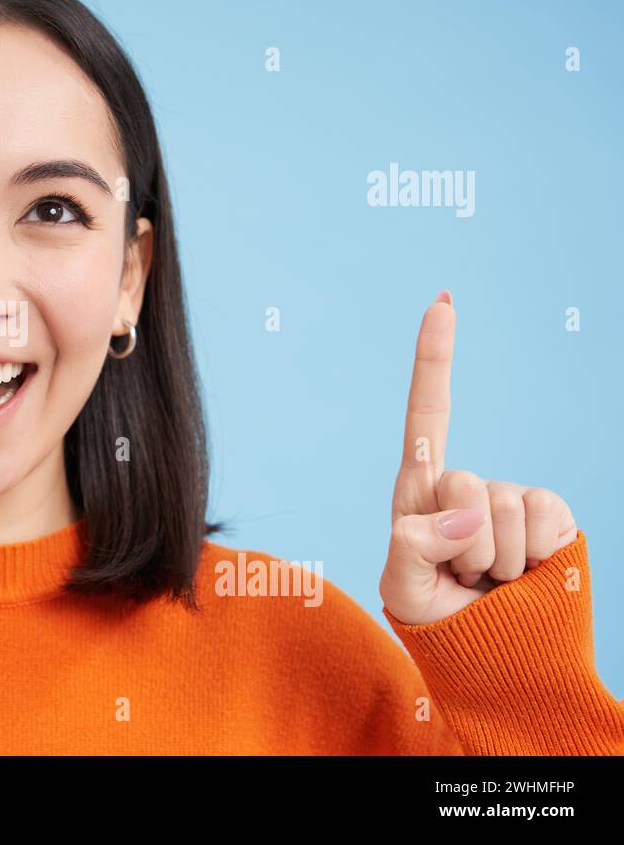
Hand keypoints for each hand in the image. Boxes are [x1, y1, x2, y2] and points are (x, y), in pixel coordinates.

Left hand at [379, 291, 577, 625]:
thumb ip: (413, 548)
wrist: (494, 657)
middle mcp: (469, 485)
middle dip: (458, 542)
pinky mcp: (554, 519)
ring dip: (495, 560)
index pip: (428, 417)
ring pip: (504, 508)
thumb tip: (465, 516)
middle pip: (462, 482)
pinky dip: (535, 555)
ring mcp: (513, 499)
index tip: (443, 301)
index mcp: (421, 491)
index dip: (436, 358)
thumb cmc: (438, 619)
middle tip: (459, 575)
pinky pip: (547, 520)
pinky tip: (525, 575)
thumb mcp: (404, 587)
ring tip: (488, 581)